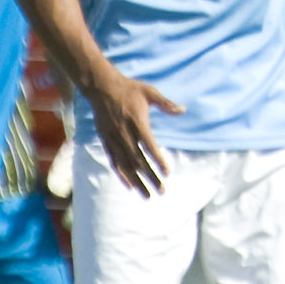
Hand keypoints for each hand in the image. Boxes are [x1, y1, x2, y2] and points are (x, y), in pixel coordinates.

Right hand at [87, 67, 181, 195]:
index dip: (158, 160)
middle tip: (162, 191)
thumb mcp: (150, 92)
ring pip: (126, 165)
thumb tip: (182, 110)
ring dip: (138, 181)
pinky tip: (130, 186)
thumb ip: (166, 103)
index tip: (167, 172)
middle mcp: (125, 135)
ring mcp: (114, 140)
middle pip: (138, 161)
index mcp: (137, 123)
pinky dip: (122, 175)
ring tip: (148, 195)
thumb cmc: (129, 89)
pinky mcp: (107, 142)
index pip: (149, 146)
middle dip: (151, 177)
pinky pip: (114, 162)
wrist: (102, 88)